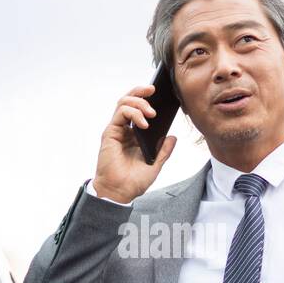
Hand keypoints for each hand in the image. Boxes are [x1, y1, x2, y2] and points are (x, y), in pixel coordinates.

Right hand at [92, 84, 176, 203]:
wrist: (120, 192)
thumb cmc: (133, 181)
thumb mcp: (155, 164)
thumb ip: (163, 150)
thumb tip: (173, 137)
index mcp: (135, 136)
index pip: (139, 110)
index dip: (147, 99)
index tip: (160, 94)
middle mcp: (124, 130)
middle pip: (129, 101)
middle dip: (141, 91)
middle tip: (154, 90)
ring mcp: (117, 130)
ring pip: (124, 103)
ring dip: (139, 102)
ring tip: (151, 113)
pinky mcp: (110, 133)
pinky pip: (120, 113)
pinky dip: (133, 113)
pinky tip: (144, 123)